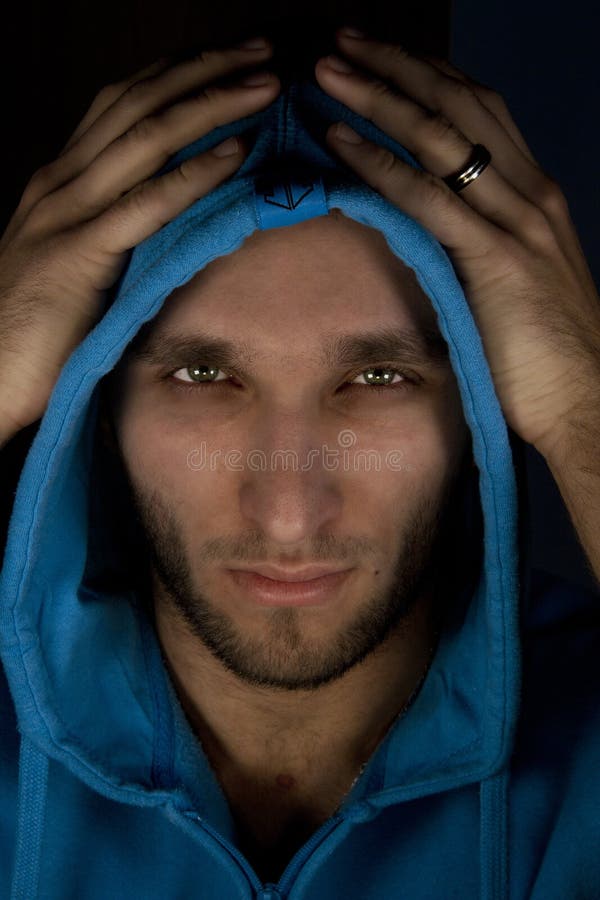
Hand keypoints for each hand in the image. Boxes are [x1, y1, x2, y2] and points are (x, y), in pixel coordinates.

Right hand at [0, 39, 279, 443]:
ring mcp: (67, 214)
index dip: (177, 74)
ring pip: (146, 137)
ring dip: (210, 103)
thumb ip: (110, 230)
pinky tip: (236, 151)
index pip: (122, 104)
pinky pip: (146, 204)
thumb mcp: (74, 262)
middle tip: (261, 49)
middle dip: (204, 69)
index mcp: (60, 180)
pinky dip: (194, 173)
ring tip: (263, 84)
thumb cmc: (32, 329)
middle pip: (138, 103)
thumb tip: (166, 216)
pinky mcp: (79, 255)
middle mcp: (61, 182)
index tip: (229, 59)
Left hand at [315, 28, 599, 454]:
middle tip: (344, 43)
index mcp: (536, 194)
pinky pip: (428, 198)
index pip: (482, 110)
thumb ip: (484, 243)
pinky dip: (380, 165)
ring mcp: (517, 222)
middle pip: (460, 104)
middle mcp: (531, 193)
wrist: (585, 398)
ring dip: (380, 97)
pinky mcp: (496, 259)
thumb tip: (433, 229)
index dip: (428, 77)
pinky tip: (340, 144)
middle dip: (398, 66)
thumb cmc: (547, 350)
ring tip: (329, 73)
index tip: (382, 57)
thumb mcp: (520, 279)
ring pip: (441, 137)